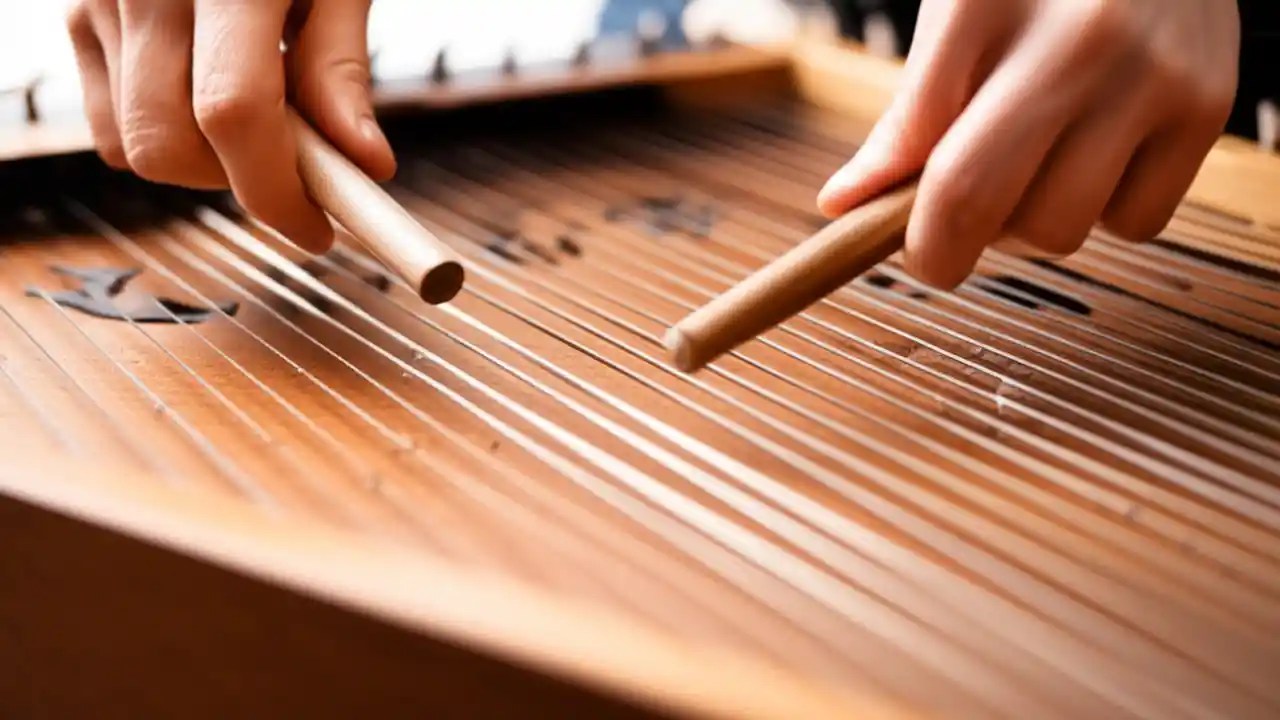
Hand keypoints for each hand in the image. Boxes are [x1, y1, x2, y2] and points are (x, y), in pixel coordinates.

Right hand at [66, 0, 394, 252]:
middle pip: (169, 143)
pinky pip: (106, 122)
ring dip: (203, 164)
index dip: (277, 192)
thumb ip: (340, 69)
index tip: (319, 229)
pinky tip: (204, 98)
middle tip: (300, 173)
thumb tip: (364, 166)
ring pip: (132, 145)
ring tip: (258, 119)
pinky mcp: (75, 13)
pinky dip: (161, 135)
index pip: (234, 112)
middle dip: (240, 184)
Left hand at [818, 0, 1240, 288]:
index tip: (906, 245)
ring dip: (1029, 224)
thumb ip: (910, 111)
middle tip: (951, 223)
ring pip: (1059, 230)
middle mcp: (1079, 40)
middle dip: (950, 245)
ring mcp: (1152, 74)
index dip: (910, 232)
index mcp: (990, 3)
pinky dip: (1104, 212)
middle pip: (987, 207)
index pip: (928, 158)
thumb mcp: (960, 13)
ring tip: (1031, 162)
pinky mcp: (1207, 104)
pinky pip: (1134, 222)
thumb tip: (843, 206)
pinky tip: (1095, 155)